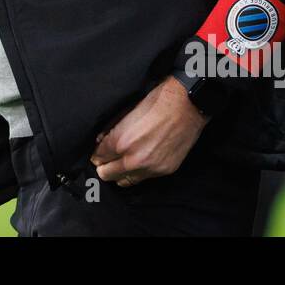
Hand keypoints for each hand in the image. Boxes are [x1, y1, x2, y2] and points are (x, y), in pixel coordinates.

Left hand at [89, 76, 209, 186]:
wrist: (188, 105)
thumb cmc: (157, 102)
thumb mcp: (128, 111)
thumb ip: (111, 129)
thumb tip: (100, 140)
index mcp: (122, 141)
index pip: (99, 157)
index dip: (97, 154)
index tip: (98, 153)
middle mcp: (134, 159)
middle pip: (107, 174)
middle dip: (104, 166)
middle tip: (105, 160)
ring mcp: (151, 168)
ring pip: (125, 182)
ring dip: (119, 174)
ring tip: (120, 165)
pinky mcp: (164, 171)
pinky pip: (143, 178)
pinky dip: (137, 172)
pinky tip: (137, 163)